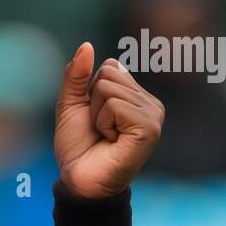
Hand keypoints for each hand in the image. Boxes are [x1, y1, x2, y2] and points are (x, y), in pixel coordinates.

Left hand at [53, 42, 164, 199]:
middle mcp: (149, 102)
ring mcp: (153, 115)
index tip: (94, 117)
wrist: (79, 179)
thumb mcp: (71, 105)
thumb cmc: (77, 146)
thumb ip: (76, 75)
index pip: (109, 66)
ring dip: (97, 116)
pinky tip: (112, 141)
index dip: (90, 92)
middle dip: (93, 104)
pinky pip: (116, 105)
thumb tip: (86, 45)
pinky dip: (104, 123)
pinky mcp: (150, 128)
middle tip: (98, 130)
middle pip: (109, 74)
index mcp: (135, 95)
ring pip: (110, 89)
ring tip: (105, 136)